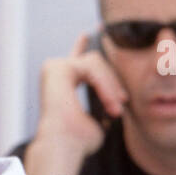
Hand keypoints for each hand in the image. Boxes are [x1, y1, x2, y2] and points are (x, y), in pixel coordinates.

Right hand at [34, 32, 128, 158]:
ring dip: (110, 86)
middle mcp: (55, 72)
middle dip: (113, 82)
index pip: (76, 59)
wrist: (64, 144)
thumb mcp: (99, 119)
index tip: (94, 31)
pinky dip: (104, 84)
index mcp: (61, 83)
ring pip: (95, 62)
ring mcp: (54, 68)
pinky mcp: (57, 67)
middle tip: (121, 104)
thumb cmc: (79, 140)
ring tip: (115, 107)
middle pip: (95, 61)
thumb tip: (117, 104)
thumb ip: (104, 104)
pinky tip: (109, 101)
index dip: (83, 44)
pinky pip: (91, 65)